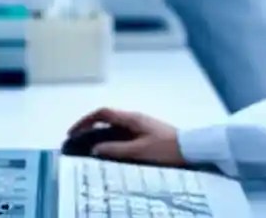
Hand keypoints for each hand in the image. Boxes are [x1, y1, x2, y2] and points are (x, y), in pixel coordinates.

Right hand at [67, 107, 185, 166]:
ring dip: (99, 133)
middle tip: (77, 139)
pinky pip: (122, 133)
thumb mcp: (139, 151)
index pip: (102, 113)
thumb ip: (116, 149)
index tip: (73, 132)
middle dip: (89, 127)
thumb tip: (95, 149)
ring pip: (114, 126)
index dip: (85, 121)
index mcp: (131, 118)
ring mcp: (141, 125)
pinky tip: (109, 150)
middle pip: (106, 118)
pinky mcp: (146, 133)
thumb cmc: (167, 148)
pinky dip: (110, 139)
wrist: (192, 148)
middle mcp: (134, 118)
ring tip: (89, 146)